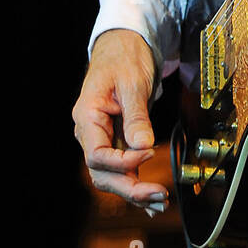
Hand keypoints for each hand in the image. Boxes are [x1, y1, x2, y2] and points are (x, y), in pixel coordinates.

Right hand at [72, 29, 168, 217]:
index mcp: (87, 117)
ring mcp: (101, 138)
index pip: (97, 154)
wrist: (123, 45)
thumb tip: (144, 145)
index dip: (122, 162)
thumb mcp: (133, 82)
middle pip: (102, 172)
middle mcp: (90, 132)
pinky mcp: (115, 140)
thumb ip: (136, 116)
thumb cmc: (124, 57)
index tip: (148, 154)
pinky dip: (135, 183)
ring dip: (134, 190)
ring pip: (111, 175)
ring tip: (160, 202)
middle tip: (158, 196)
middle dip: (129, 188)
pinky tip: (150, 201)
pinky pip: (121, 168)